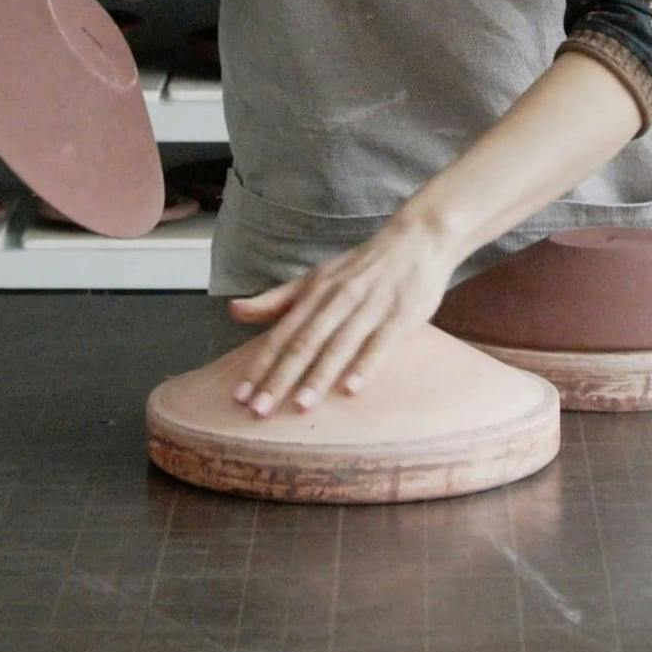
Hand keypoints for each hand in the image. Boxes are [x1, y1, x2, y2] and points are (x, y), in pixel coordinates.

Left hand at [225, 219, 465, 417]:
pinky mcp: (400, 315)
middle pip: (304, 343)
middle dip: (279, 378)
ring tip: (300, 406)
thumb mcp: (315, 278)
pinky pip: (380, 344)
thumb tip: (234, 311)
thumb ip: (277, 300)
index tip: (240, 396)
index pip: (281, 335)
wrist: (417, 240)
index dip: (260, 365)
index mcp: (315, 293)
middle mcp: (338, 300)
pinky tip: (351, 389)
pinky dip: (365, 366)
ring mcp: (370, 308)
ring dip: (318, 376)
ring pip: (339, 345)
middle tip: (259, 411)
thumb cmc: (361, 267)